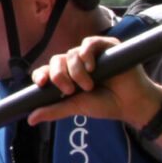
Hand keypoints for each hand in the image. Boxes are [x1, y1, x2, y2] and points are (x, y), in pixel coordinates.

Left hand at [26, 36, 161, 127]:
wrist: (131, 104)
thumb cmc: (106, 105)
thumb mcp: (77, 107)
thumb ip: (55, 110)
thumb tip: (30, 119)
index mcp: (68, 76)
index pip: (48, 70)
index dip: (41, 74)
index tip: (40, 83)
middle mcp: (77, 63)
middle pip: (57, 60)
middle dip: (59, 76)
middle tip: (70, 91)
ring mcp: (91, 54)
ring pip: (71, 53)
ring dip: (76, 71)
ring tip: (89, 85)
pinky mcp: (106, 46)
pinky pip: (88, 43)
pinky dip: (86, 54)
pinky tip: (91, 67)